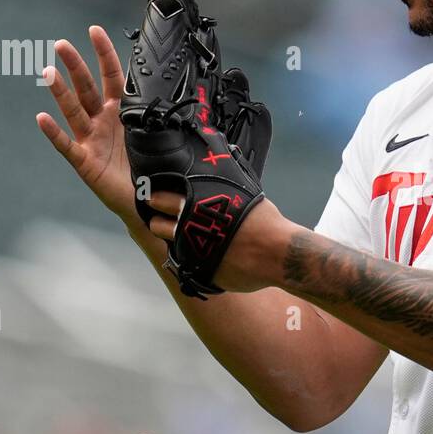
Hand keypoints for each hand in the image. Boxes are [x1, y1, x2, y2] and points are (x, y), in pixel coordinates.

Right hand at [36, 27, 140, 228]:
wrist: (146, 199)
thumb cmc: (149, 166)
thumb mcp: (158, 135)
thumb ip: (159, 114)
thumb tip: (178, 90)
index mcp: (122, 111)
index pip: (112, 76)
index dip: (104, 54)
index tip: (94, 30)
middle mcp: (103, 121)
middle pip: (86, 87)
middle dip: (75, 65)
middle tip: (62, 44)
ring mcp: (92, 140)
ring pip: (74, 111)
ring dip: (61, 92)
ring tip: (49, 72)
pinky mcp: (85, 162)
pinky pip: (67, 145)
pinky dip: (54, 133)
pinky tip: (42, 119)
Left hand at [145, 191, 292, 294]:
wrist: (277, 253)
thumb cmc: (265, 222)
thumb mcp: (243, 192)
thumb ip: (222, 184)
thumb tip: (224, 163)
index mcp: (196, 202)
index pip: (160, 197)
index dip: (158, 197)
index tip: (159, 197)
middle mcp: (187, 225)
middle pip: (155, 221)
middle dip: (158, 217)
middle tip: (167, 217)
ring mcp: (190, 249)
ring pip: (164, 242)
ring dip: (168, 236)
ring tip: (182, 234)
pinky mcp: (196, 270)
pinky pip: (182, 261)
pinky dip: (186, 255)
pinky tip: (197, 251)